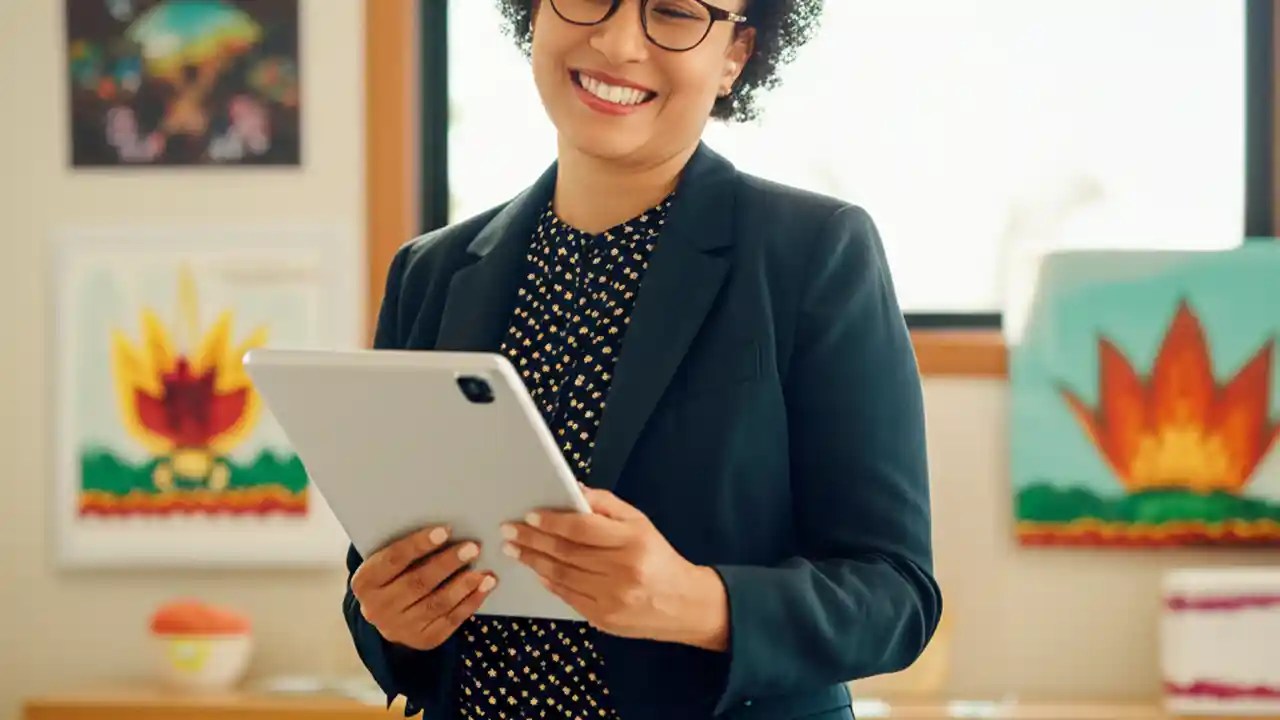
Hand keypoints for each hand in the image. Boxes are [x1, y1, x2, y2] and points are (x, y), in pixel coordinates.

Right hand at [350, 525, 497, 651]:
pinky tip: (485, 586)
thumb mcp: (388, 562)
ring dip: (464, 585)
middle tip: (473, 547)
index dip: (419, 544)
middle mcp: (377, 608)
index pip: (393, 559)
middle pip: (417, 583)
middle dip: (448, 563)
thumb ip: (407, 548)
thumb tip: (446, 529)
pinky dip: (471, 602)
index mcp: (365, 582)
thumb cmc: (394, 574)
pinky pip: (450, 621)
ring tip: (484, 570)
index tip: (446, 530)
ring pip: (436, 604)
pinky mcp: (422, 640)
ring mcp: (399, 628)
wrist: (388, 614)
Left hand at [500, 486, 728, 650]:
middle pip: (565, 552)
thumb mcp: (640, 523)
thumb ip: (607, 505)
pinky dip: (548, 581)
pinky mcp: (603, 618)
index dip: (552, 521)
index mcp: (632, 541)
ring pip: (561, 575)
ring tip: (514, 549)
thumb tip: (573, 489)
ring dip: (533, 560)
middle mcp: (621, 570)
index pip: (582, 528)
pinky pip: (567, 596)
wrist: (684, 604)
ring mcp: (611, 598)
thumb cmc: (658, 557)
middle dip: (532, 540)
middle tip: (509, 530)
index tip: (529, 516)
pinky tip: (536, 569)